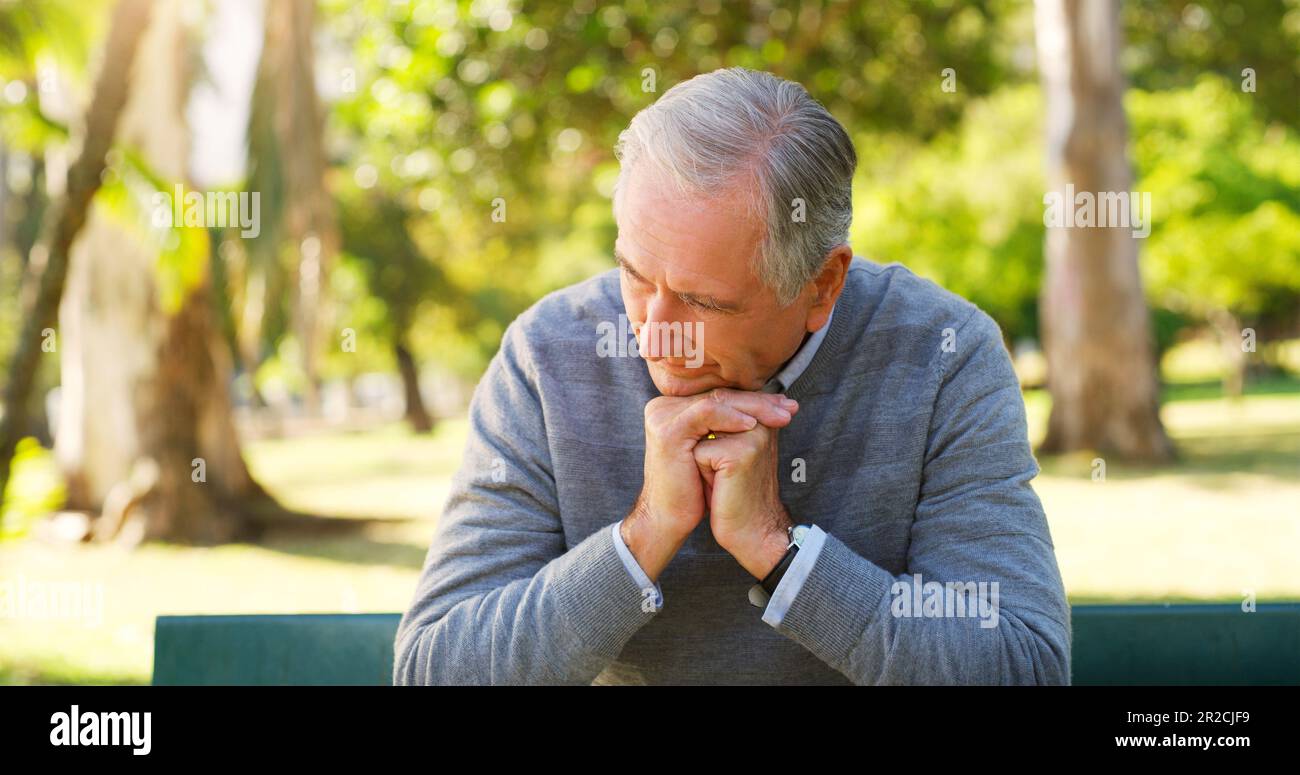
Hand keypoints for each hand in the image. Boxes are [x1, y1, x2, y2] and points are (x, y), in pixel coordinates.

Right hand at [621, 388, 796, 582]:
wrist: (669, 518)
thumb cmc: (695, 489)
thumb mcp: (715, 450)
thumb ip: (730, 426)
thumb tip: (772, 405)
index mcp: (674, 407)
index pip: (721, 395)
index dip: (755, 398)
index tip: (786, 405)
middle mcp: (665, 406)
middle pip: (720, 395)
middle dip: (759, 401)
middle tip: (789, 407)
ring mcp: (663, 416)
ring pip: (716, 400)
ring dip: (752, 407)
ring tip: (779, 416)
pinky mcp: (668, 430)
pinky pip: (705, 414)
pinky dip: (731, 417)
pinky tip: (751, 425)